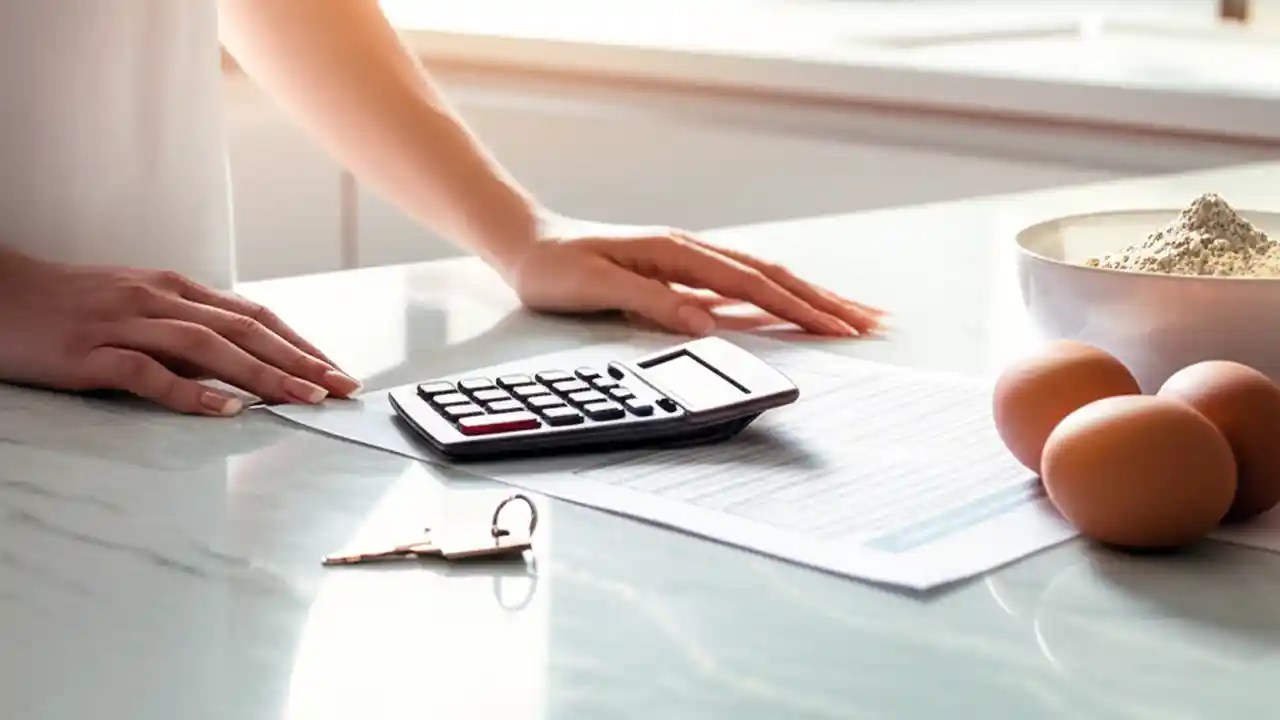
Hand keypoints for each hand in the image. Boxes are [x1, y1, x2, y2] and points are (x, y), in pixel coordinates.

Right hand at [0, 252, 359, 415]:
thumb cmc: (69, 307)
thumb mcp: (138, 310)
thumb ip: (186, 333)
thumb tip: (240, 367)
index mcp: (174, 288)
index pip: (254, 315)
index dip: (300, 342)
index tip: (336, 371)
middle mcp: (157, 299)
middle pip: (243, 329)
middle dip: (298, 359)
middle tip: (339, 390)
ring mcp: (123, 323)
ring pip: (207, 347)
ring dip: (261, 373)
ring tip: (302, 398)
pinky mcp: (89, 352)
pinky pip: (147, 372)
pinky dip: (189, 391)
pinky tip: (225, 410)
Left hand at [498, 215, 884, 336]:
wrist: (529, 245)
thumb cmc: (556, 267)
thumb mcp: (597, 286)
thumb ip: (653, 302)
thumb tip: (707, 323)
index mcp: (678, 253)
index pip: (754, 284)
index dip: (799, 308)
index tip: (838, 327)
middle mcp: (692, 252)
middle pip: (775, 275)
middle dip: (825, 300)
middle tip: (871, 322)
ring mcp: (691, 262)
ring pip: (766, 278)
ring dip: (811, 296)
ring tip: (851, 313)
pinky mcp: (684, 275)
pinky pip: (743, 286)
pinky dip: (777, 298)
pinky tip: (796, 309)